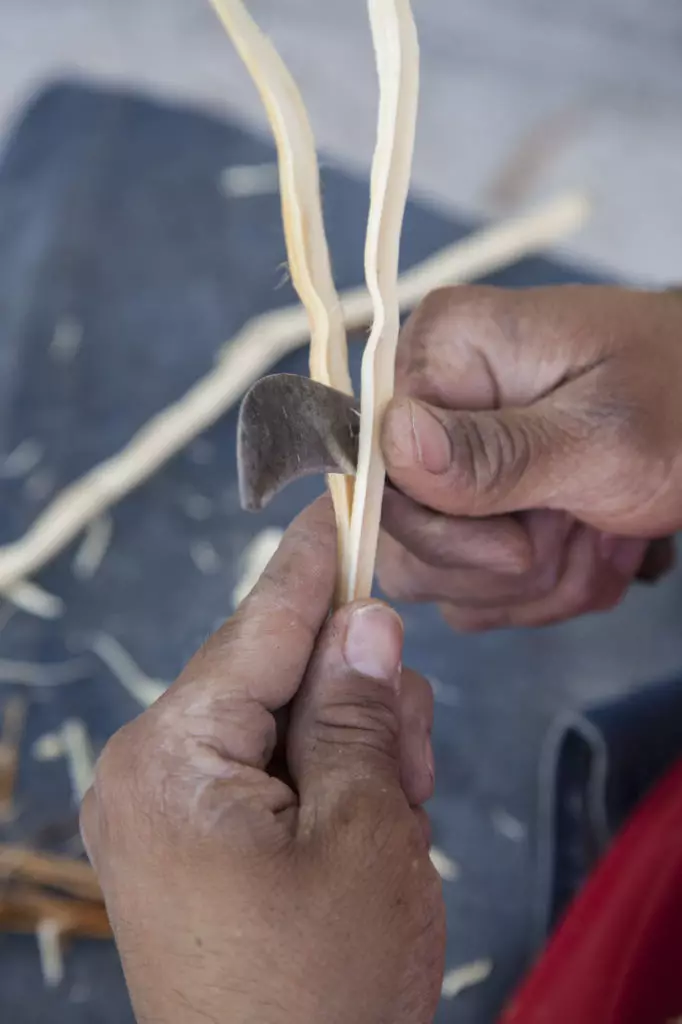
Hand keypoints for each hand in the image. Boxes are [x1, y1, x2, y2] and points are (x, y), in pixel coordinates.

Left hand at [81, 500, 444, 1023]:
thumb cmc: (318, 992)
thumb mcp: (365, 833)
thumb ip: (361, 713)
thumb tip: (364, 624)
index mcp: (173, 756)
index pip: (256, 626)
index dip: (311, 564)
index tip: (337, 503)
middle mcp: (148, 769)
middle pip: (273, 672)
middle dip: (353, 698)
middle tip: (405, 767)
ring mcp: (162, 808)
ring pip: (281, 720)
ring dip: (352, 751)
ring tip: (388, 826)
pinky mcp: (188, 838)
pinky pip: (268, 768)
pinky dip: (326, 783)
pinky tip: (361, 837)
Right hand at [378, 285, 680, 630]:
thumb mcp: (603, 436)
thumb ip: (494, 453)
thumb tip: (392, 443)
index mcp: (442, 352)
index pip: (379, 473)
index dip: (447, 528)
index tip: (527, 541)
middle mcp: (426, 403)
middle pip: (401, 535)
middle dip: (505, 562)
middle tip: (583, 528)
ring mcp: (444, 462)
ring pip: (435, 573)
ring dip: (533, 582)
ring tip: (599, 536)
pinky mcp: (467, 507)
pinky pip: (468, 585)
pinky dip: (538, 590)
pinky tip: (588, 548)